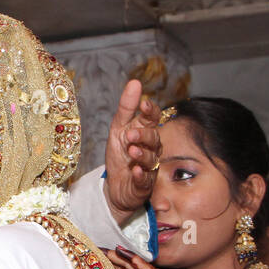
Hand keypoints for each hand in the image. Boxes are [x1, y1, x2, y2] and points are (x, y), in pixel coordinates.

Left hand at [103, 79, 161, 225]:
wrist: (114, 186)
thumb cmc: (119, 155)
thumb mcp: (118, 128)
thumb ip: (126, 107)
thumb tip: (135, 82)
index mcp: (145, 132)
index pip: (153, 118)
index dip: (151, 111)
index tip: (144, 104)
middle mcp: (150, 149)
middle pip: (154, 138)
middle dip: (143, 135)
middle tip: (129, 135)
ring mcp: (149, 167)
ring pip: (151, 159)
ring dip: (142, 154)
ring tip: (131, 151)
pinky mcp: (144, 185)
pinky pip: (145, 180)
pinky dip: (141, 175)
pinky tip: (136, 171)